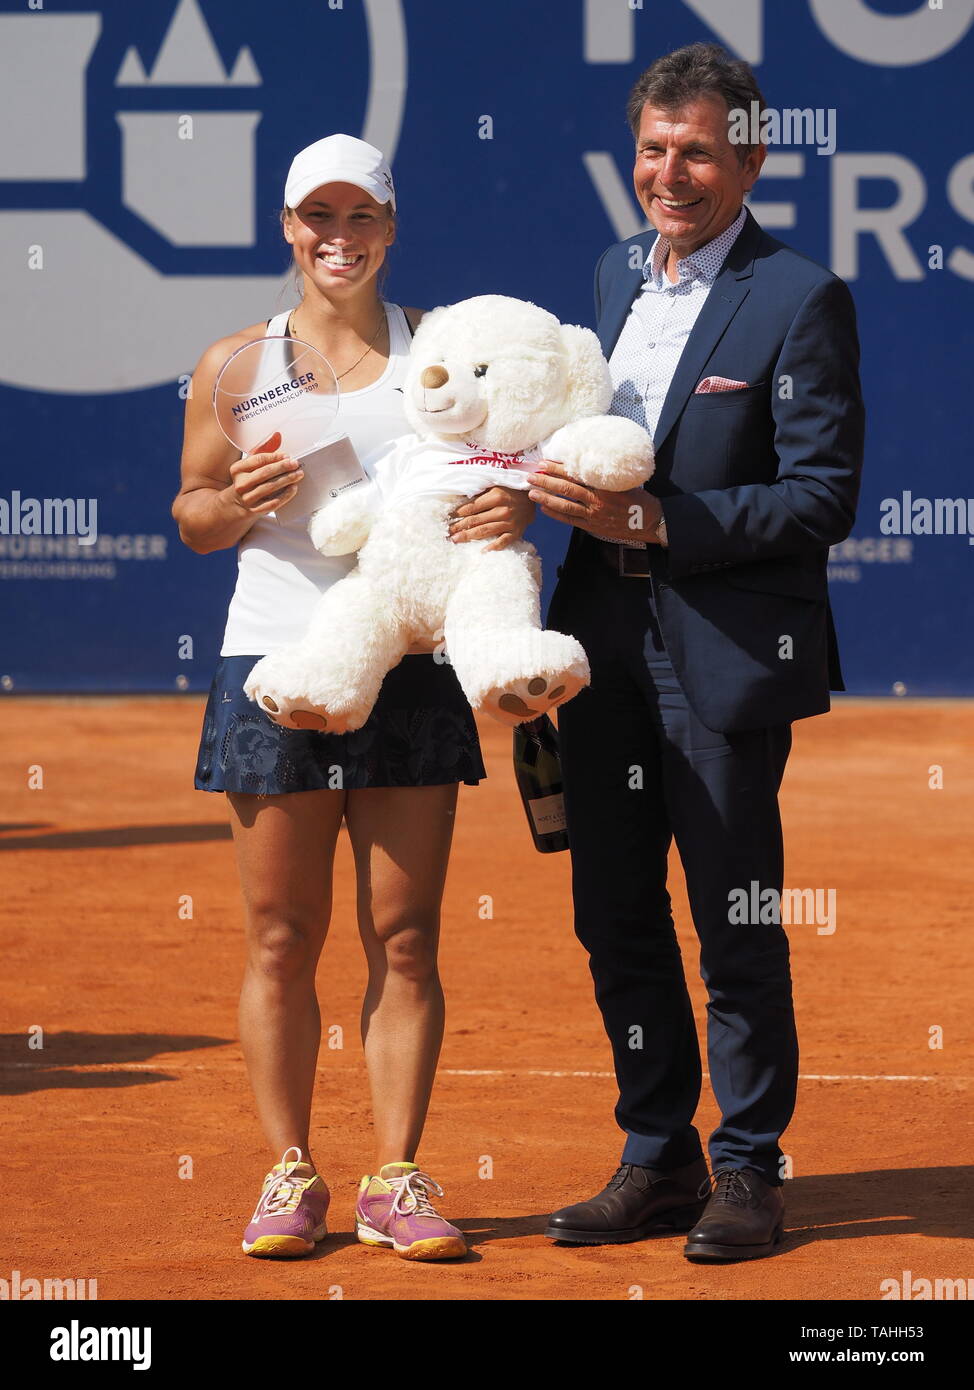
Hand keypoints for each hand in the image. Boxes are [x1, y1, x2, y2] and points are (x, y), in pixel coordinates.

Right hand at [229, 431, 303, 513]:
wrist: (237, 504)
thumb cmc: (248, 480)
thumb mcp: (251, 465)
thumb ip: (264, 450)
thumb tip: (278, 436)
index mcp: (237, 469)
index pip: (258, 460)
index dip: (274, 457)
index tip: (287, 456)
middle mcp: (240, 484)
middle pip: (265, 473)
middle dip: (282, 467)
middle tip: (295, 464)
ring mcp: (247, 498)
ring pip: (270, 487)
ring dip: (287, 480)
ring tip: (298, 474)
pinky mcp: (255, 510)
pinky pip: (273, 502)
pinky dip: (285, 495)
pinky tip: (293, 488)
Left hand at [448, 484, 535, 550]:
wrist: (533, 497)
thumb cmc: (510, 490)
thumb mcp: (495, 485)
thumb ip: (480, 492)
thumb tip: (460, 499)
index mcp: (496, 496)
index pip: (471, 507)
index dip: (457, 513)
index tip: (447, 518)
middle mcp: (502, 510)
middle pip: (476, 520)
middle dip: (459, 527)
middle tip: (447, 532)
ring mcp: (510, 523)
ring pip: (485, 531)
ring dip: (469, 536)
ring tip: (456, 540)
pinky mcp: (516, 532)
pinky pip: (503, 542)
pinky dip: (493, 547)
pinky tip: (482, 552)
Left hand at [526, 459, 662, 542]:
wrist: (649, 520)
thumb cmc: (637, 498)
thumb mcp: (623, 481)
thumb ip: (605, 475)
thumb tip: (587, 463)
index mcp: (604, 485)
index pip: (576, 474)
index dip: (558, 469)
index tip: (544, 463)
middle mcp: (597, 499)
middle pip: (566, 489)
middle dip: (546, 482)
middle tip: (531, 476)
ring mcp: (594, 514)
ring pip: (565, 505)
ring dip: (547, 498)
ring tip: (532, 493)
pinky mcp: (593, 526)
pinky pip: (571, 520)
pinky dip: (556, 514)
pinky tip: (545, 509)